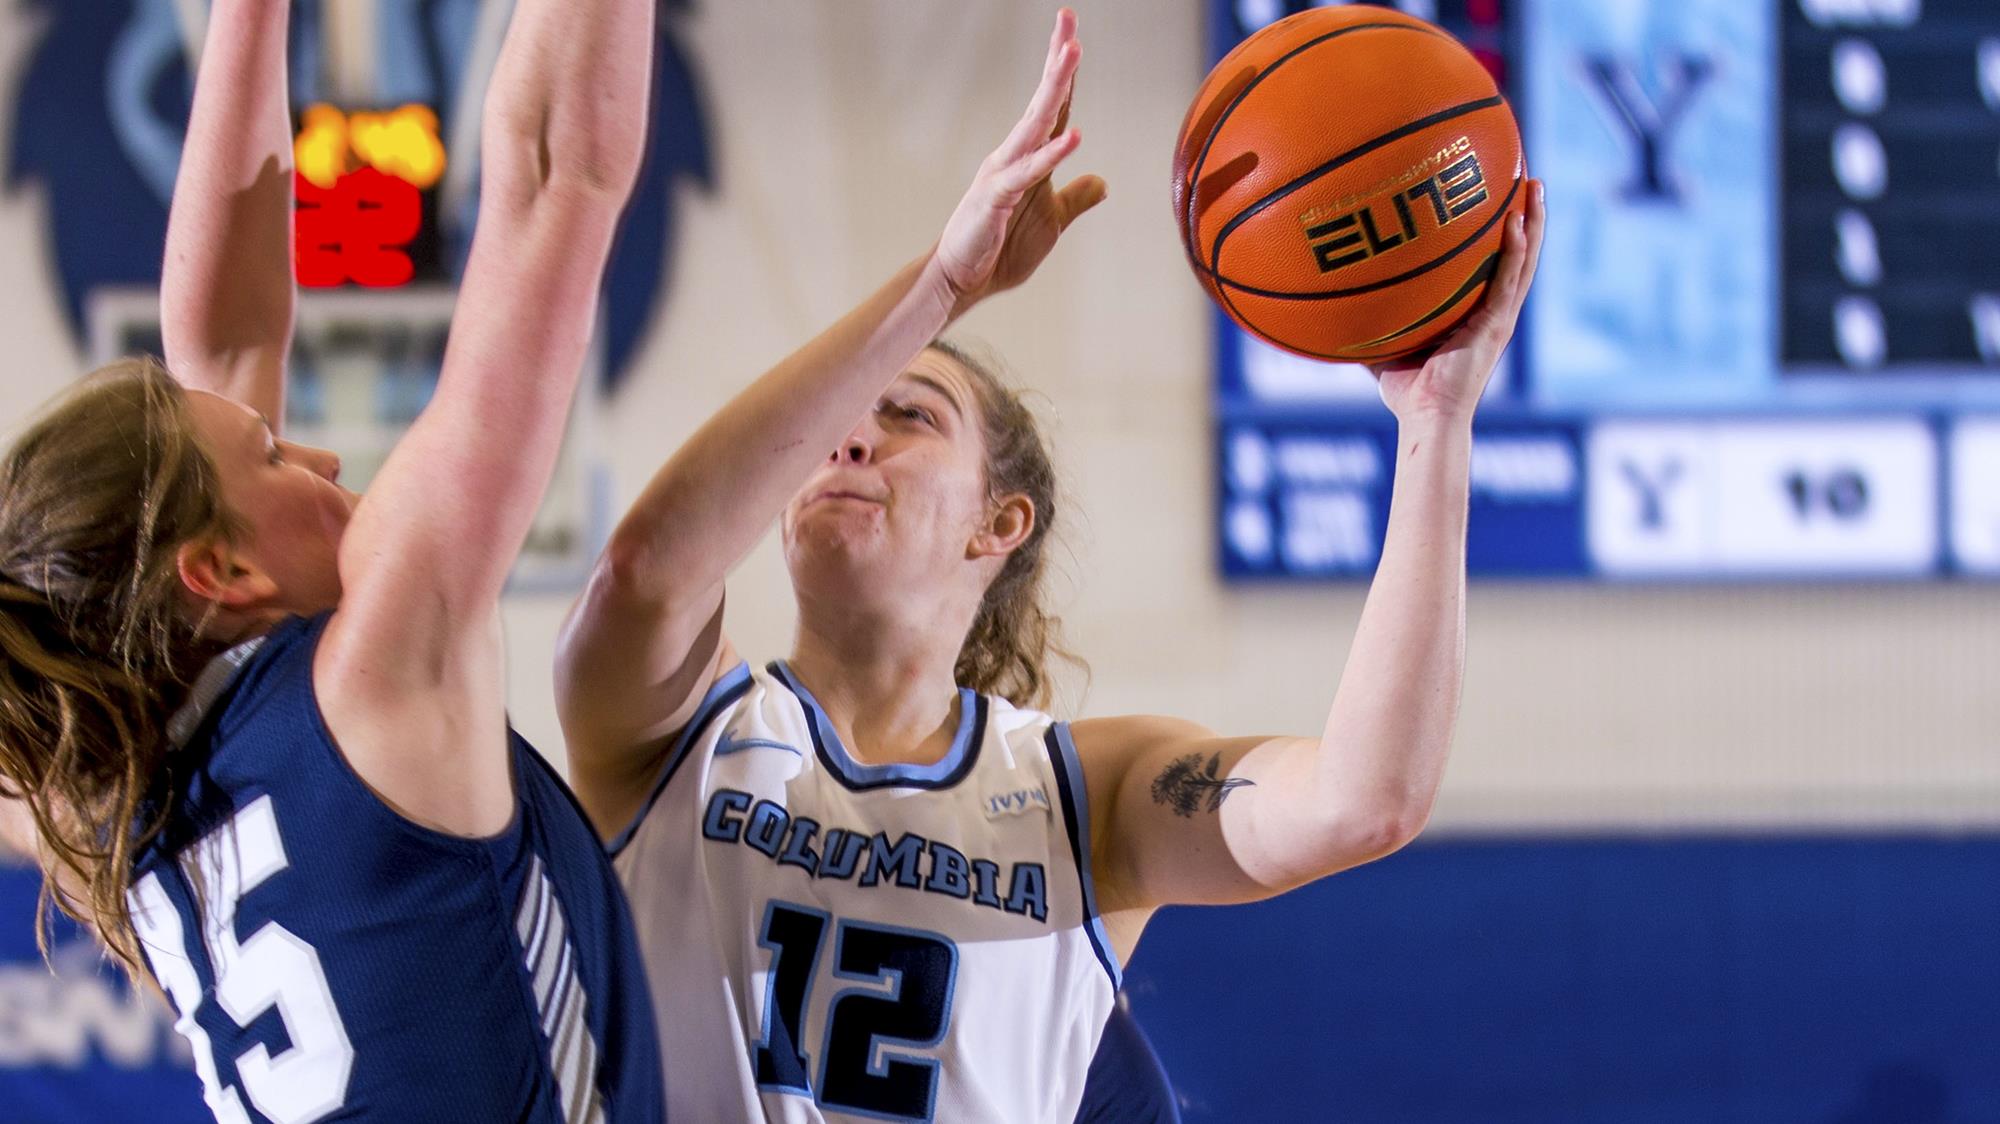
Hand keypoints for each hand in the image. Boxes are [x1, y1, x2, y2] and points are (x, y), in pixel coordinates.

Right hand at [933, 8, 1107, 316]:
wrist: (962, 281)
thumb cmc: (1001, 249)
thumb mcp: (1052, 221)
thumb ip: (1075, 198)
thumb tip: (1102, 182)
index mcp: (1028, 158)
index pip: (1054, 108)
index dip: (1065, 72)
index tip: (1072, 32)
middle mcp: (1014, 155)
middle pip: (1044, 101)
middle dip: (1057, 60)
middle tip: (1068, 18)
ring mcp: (1003, 173)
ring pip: (1035, 124)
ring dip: (1055, 88)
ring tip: (1073, 54)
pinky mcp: (995, 198)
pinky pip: (1028, 172)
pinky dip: (1052, 155)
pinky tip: (1075, 137)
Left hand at [1374, 178, 1545, 425]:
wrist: (1426, 419)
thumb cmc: (1407, 393)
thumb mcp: (1384, 347)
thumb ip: (1370, 321)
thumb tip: (1332, 302)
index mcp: (1477, 315)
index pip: (1496, 266)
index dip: (1504, 234)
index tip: (1502, 198)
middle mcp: (1494, 312)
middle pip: (1519, 254)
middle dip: (1527, 215)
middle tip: (1530, 177)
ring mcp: (1498, 318)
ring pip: (1524, 260)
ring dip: (1532, 221)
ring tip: (1536, 184)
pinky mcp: (1495, 326)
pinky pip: (1508, 281)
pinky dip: (1514, 250)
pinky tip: (1515, 221)